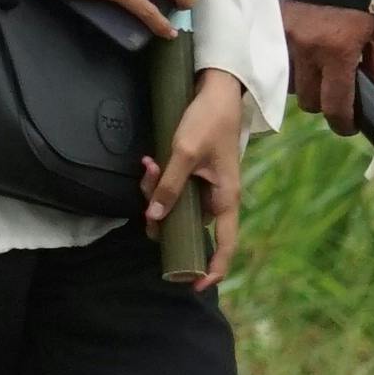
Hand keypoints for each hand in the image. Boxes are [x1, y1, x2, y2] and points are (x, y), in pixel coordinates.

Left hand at [149, 69, 253, 285]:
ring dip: (155, 191)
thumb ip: (170, 186)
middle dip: (161, 214)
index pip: (225, 244)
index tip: (194, 286)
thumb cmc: (208, 120)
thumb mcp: (185, 152)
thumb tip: (156, 218)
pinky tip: (149, 161)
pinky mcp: (193, 171)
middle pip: (187, 223)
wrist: (215, 88)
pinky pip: (171, 187)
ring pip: (174, 204)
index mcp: (226, 198)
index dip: (213, 268)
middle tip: (147, 191)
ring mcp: (204, 184)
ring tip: (148, 165)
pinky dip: (158, 179)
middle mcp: (217, 196)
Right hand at [278, 0, 373, 135]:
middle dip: (323, 102)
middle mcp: (306, 50)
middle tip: (335, 92)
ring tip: (317, 70)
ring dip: (304, 83)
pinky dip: (291, 64)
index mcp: (338, 51)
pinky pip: (278, 60)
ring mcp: (284, 39)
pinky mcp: (271, 27)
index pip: (335, 105)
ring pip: (290, 83)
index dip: (343, 123)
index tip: (349, 125)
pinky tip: (302, 53)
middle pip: (309, 101)